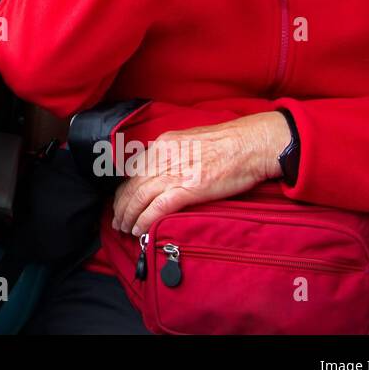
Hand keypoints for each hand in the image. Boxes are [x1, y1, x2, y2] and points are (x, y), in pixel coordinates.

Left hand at [111, 112, 291, 236]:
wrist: (250, 144)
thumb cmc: (228, 143)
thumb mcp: (191, 140)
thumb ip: (174, 153)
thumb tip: (165, 170)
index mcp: (164, 144)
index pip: (135, 170)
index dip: (125, 189)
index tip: (122, 202)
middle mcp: (164, 156)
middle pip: (133, 184)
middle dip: (122, 205)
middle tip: (117, 220)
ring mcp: (175, 172)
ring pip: (140, 197)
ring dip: (129, 216)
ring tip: (125, 228)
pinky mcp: (189, 188)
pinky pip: (158, 207)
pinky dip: (145, 220)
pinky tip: (140, 229)